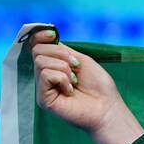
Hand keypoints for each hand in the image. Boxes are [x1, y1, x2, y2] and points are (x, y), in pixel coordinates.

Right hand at [27, 28, 143, 143]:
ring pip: (40, 61)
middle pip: (37, 50)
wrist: (108, 109)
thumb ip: (61, 49)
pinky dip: (62, 78)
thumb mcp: (81, 60)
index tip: (53, 34)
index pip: (36, 45)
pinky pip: (45, 75)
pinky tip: (70, 91)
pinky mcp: (43, 98)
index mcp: (53, 65)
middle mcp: (45, 76)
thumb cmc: (99, 87)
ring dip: (64, 68)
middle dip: (60, 54)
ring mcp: (43, 88)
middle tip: (76, 67)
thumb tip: (44, 34)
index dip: (40, 35)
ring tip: (75, 82)